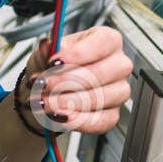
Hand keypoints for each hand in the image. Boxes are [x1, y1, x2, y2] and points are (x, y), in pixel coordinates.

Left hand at [17, 26, 132, 135]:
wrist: (47, 93)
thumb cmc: (53, 68)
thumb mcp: (46, 52)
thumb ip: (47, 49)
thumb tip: (47, 46)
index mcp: (107, 40)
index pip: (103, 42)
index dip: (78, 54)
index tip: (54, 62)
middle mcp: (118, 65)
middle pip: (100, 73)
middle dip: (66, 81)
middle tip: (43, 85)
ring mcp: (119, 91)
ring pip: (98, 99)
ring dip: (66, 102)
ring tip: (43, 102)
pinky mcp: (113, 114)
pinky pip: (100, 121)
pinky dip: (77, 120)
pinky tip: (60, 116)